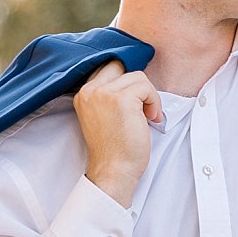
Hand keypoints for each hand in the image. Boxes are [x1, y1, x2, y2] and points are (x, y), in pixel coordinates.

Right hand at [73, 60, 161, 206]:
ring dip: (148, 96)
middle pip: (121, 66)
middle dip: (136, 85)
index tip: (136, 99)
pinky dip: (154, 103)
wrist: (113, 171)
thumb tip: (132, 78)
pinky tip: (150, 119)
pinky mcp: (121, 100)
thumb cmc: (113, 150)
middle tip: (141, 107)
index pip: (108, 68)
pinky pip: (146, 88)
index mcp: (83, 95)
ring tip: (146, 117)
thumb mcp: (103, 116)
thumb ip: (109, 96)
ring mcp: (104, 94)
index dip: (125, 80)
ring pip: (138, 77)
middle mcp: (90, 91)